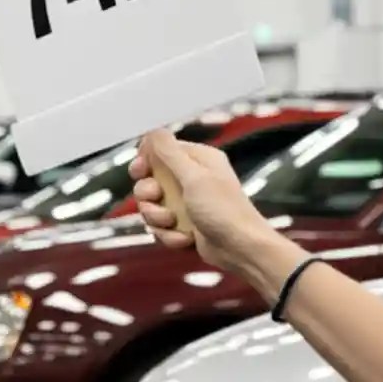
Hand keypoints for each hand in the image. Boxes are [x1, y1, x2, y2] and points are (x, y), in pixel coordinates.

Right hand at [130, 130, 277, 274]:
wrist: (241, 250)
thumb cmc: (224, 210)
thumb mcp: (194, 176)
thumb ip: (170, 153)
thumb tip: (154, 131)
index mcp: (198, 160)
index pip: (160, 150)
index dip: (145, 160)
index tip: (140, 171)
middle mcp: (191, 179)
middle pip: (149, 179)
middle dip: (148, 194)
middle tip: (156, 198)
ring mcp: (186, 204)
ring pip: (151, 206)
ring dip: (157, 217)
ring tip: (173, 223)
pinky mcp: (184, 225)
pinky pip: (160, 227)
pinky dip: (169, 235)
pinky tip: (185, 238)